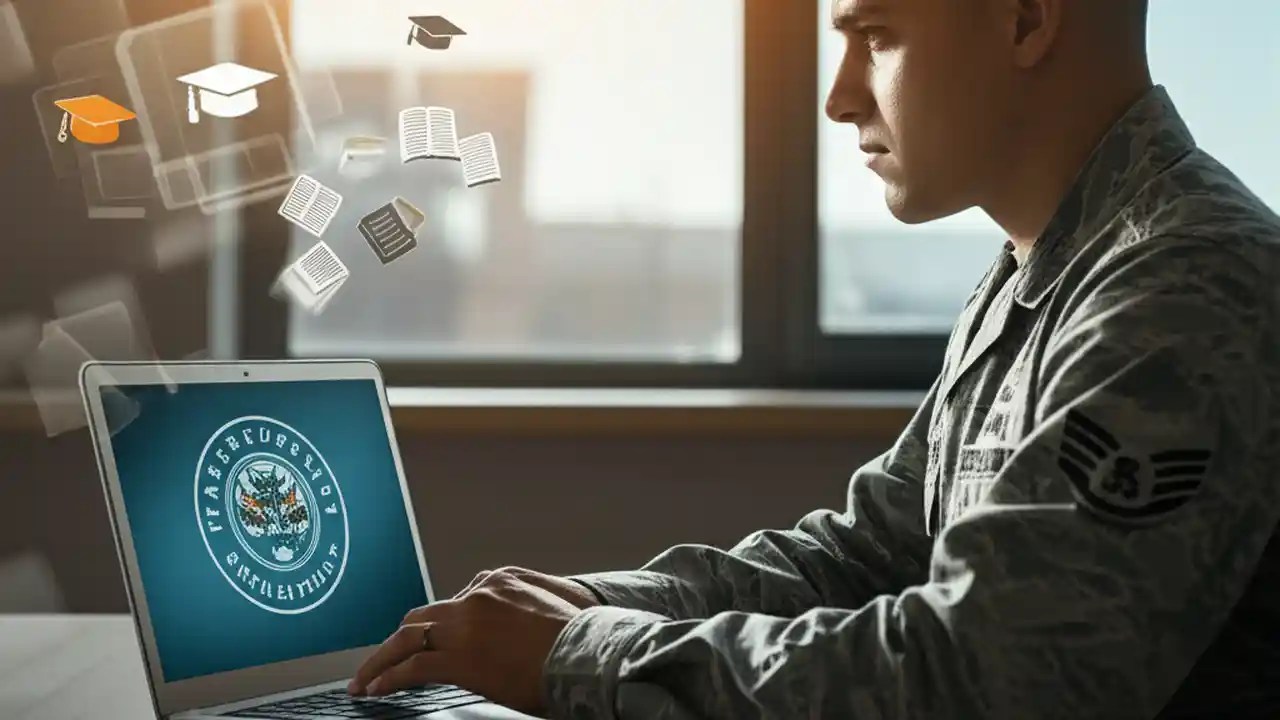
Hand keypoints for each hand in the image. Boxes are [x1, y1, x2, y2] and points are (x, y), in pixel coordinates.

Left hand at [347, 570, 585, 713]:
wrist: (587, 653)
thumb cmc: (585, 635)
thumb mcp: (564, 600)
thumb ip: (538, 597)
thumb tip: (537, 607)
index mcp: (502, 580)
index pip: (458, 600)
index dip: (442, 625)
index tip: (434, 641)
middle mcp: (478, 595)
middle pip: (424, 616)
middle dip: (402, 637)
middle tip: (386, 657)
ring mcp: (465, 625)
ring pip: (407, 638)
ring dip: (381, 659)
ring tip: (365, 679)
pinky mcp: (458, 659)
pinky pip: (412, 668)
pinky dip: (388, 678)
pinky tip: (376, 690)